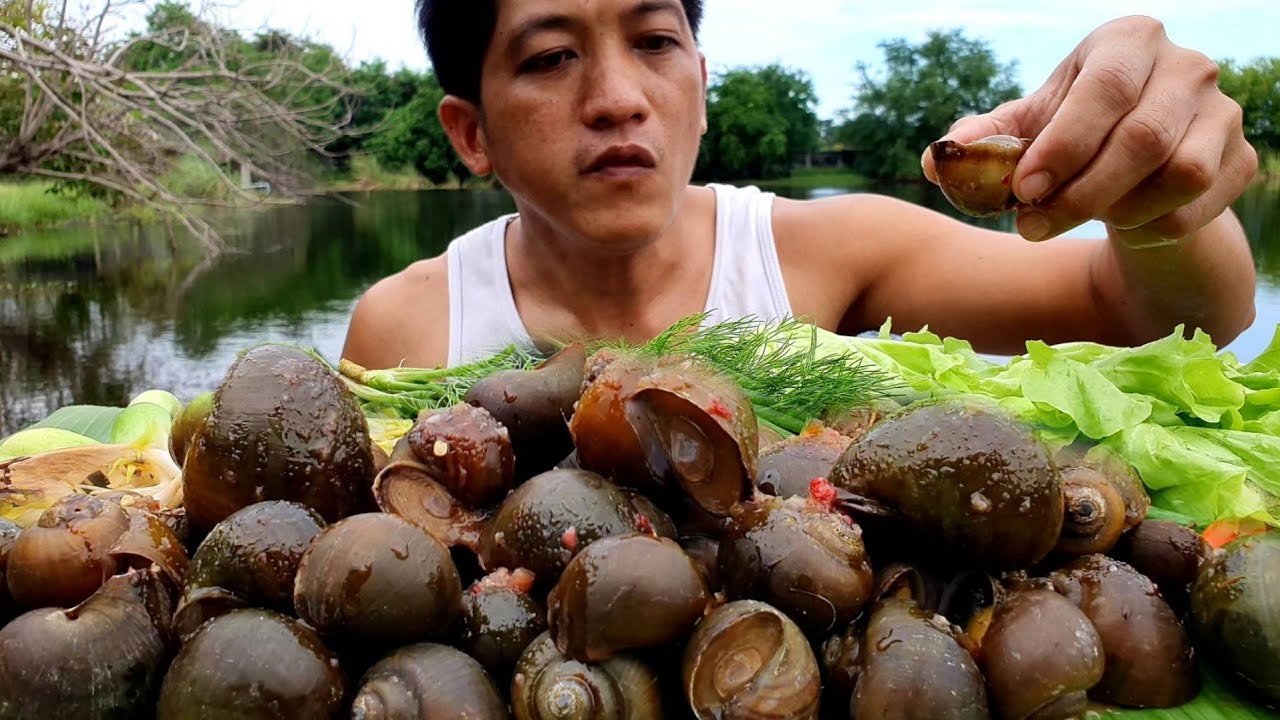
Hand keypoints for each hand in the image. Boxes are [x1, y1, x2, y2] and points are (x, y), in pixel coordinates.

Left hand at [922, 16, 1257, 245]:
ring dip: (1117, 211)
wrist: (1138, 168)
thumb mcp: (1026, 128)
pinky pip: (1193, 210)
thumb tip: (937, 161)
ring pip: (1179, 175)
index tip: (1024, 190)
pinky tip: (1120, 225)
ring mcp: (1224, 113)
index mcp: (1129, 42)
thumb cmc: (1073, 134)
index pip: (1106, 89)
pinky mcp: (1242, 161)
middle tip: (1031, 227)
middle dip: (1080, 194)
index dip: (1063, 144)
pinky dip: (1148, 230)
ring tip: (1078, 218)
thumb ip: (982, 141)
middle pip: (1143, 139)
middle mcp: (1187, 67)